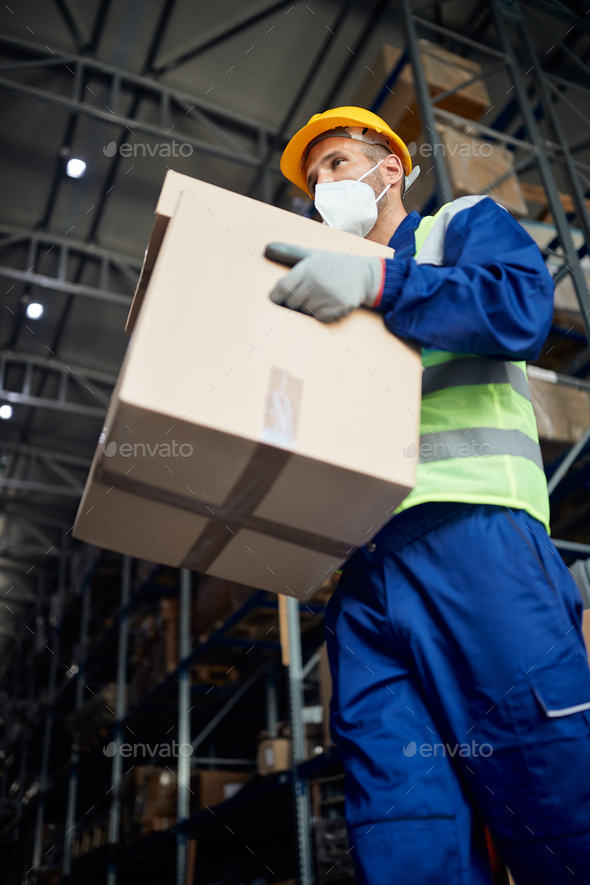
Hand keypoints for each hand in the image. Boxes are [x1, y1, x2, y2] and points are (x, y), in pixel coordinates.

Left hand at [267, 244, 384, 322]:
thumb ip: (288, 253)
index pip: (281, 289)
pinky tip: (330, 304)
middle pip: (291, 304)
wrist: (365, 275)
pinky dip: (322, 314)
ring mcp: (326, 296)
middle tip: (308, 295)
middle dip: (295, 303)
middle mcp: (315, 281)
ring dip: (309, 309)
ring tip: (321, 297)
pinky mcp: (337, 307)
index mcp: (306, 267)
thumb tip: (266, 248)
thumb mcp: (311, 255)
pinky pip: (318, 318)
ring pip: (304, 313)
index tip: (279, 299)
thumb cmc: (333, 265)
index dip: (277, 298)